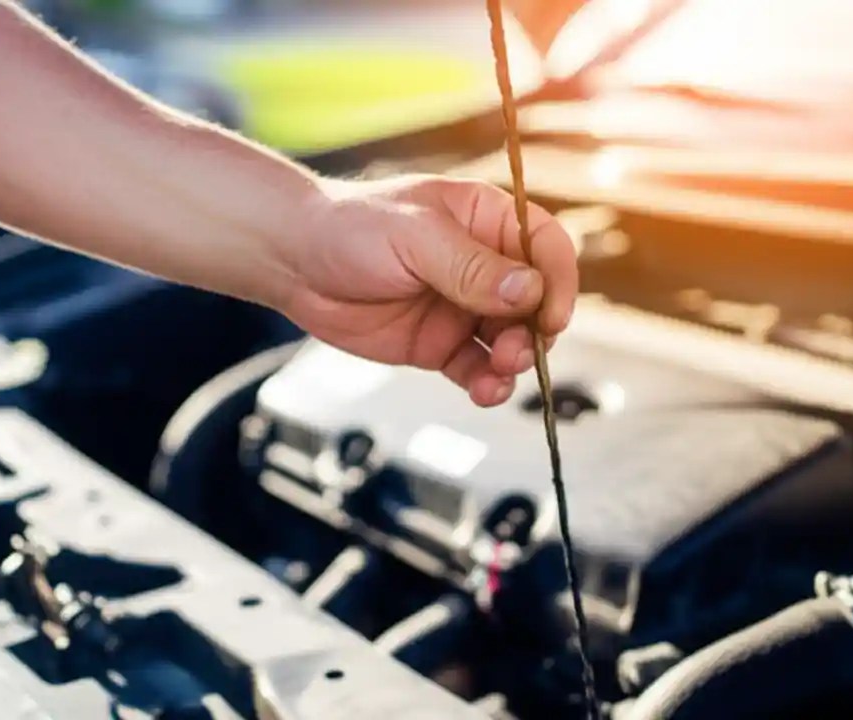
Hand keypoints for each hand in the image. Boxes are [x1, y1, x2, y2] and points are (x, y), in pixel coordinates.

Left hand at [279, 175, 577, 406]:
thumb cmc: (350, 228)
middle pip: (536, 302)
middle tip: (515, 350)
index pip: (545, 247)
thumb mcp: (414, 237)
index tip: (551, 314)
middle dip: (535, 331)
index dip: (558, 281)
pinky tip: (485, 391)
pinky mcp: (441, 345)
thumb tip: (530, 291)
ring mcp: (463, 307)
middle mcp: (483, 265)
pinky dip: (488, 383)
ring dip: (515, 361)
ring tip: (499, 373)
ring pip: (512, 340)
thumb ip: (471, 266)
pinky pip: (478, 369)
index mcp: (486, 219)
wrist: (293, 262)